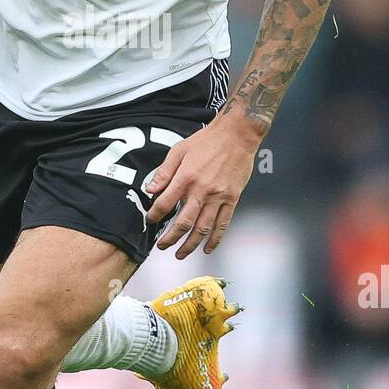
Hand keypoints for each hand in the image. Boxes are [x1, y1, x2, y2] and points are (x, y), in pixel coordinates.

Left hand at [145, 115, 260, 258]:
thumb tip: (150, 189)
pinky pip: (223, 224)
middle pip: (183, 222)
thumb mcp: (179, 150)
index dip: (156, 215)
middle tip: (162, 246)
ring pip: (203, 228)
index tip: (151, 221)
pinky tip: (208, 248)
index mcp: (186, 177)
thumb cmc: (208, 140)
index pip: (166, 203)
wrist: (237, 135)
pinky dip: (215, 239)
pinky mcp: (232, 199)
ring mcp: (218, 197)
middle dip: (170, 238)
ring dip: (190, 244)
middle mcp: (202, 190)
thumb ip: (164, 171)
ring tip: (181, 253)